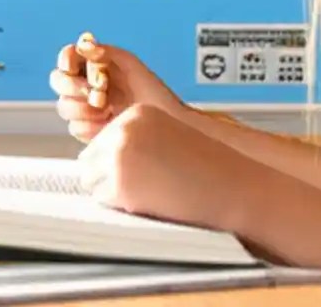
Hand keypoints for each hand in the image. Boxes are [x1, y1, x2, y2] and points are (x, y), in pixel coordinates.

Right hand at [50, 34, 184, 141]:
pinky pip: (75, 128)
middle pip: (57, 82)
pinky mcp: (89, 131)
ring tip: (108, 111)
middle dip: (72, 87)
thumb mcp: (131, 65)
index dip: (66, 61)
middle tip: (96, 94)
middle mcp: (86, 86)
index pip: (66, 58)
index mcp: (94, 67)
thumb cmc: (153, 92)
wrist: (167, 123)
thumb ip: (107, 52)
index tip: (74, 67)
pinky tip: (108, 124)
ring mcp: (86, 109)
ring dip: (84, 109)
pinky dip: (90, 126)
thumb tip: (85, 45)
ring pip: (64, 107)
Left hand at [78, 103, 262, 231]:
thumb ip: (134, 140)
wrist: (231, 186)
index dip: (116, 161)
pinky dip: (118, 205)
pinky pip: (102, 199)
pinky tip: (147, 201)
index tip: (140, 169)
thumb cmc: (206, 166)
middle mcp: (123, 130)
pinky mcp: (119, 185)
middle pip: (89, 159)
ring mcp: (118, 157)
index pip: (101, 140)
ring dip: (110, 191)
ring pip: (90, 180)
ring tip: (146, 192)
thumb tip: (95, 161)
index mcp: (136, 114)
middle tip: (141, 186)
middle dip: (107, 176)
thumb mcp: (167, 136)